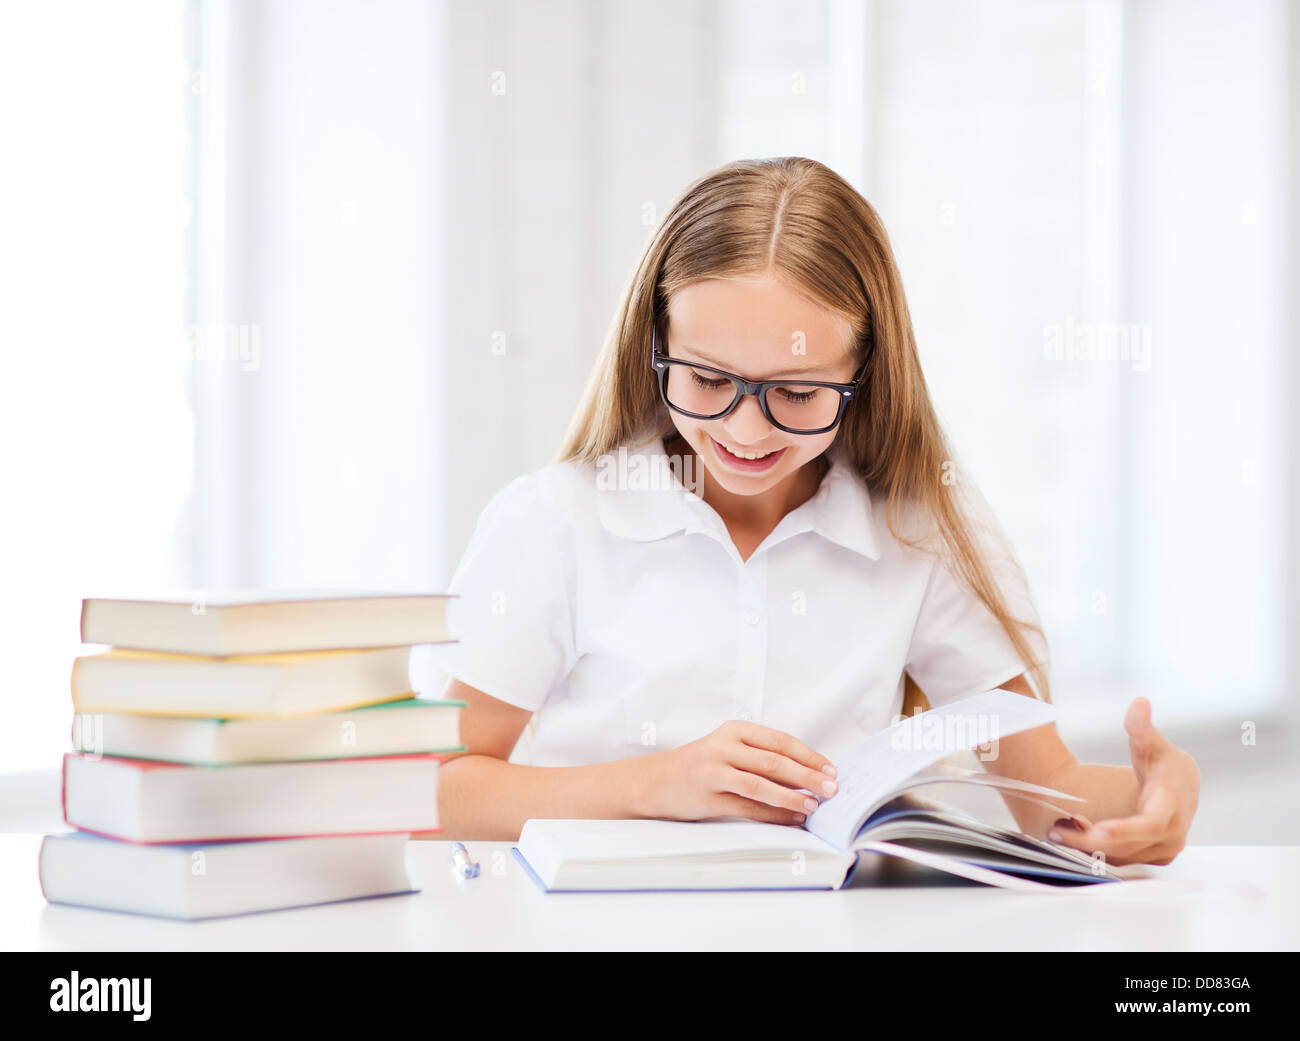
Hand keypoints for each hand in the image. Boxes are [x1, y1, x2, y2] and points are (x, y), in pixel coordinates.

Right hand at [640, 720, 838, 824]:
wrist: (655, 780)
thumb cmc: (699, 765)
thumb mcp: (728, 749)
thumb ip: (760, 756)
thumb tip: (806, 775)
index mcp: (734, 730)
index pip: (780, 741)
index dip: (809, 755)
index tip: (831, 769)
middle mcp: (723, 747)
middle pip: (774, 761)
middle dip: (808, 776)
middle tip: (831, 789)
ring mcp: (713, 772)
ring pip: (761, 784)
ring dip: (792, 796)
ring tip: (814, 805)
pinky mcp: (708, 797)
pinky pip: (747, 807)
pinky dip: (773, 814)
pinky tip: (791, 818)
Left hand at [1049, 697, 1199, 865]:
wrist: (1182, 787)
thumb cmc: (1164, 764)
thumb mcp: (1152, 744)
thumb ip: (1141, 727)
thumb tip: (1140, 703)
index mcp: (1171, 806)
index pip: (1149, 824)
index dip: (1124, 830)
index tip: (1096, 831)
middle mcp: (1170, 834)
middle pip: (1128, 846)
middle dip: (1090, 842)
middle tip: (1056, 832)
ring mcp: (1161, 849)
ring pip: (1121, 856)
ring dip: (1087, 848)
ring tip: (1057, 831)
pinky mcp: (1151, 856)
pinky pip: (1121, 859)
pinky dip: (1096, 850)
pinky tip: (1071, 835)